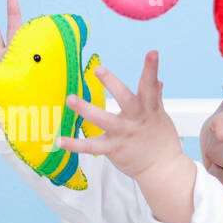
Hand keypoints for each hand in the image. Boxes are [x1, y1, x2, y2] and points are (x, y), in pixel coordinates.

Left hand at [55, 51, 185, 181]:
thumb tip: (157, 81)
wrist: (163, 169)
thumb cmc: (162, 141)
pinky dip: (75, 145)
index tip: (152, 53)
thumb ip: (155, 98)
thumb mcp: (160, 117)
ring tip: (70, 98)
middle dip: (112, 84)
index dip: (151, 69)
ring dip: (86, 109)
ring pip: (103, 120)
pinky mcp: (113, 149)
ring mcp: (123, 134)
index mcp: (148, 109)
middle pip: (126, 99)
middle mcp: (135, 120)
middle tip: (98, 69)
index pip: (150, 85)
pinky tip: (60, 140)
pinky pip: (91, 147)